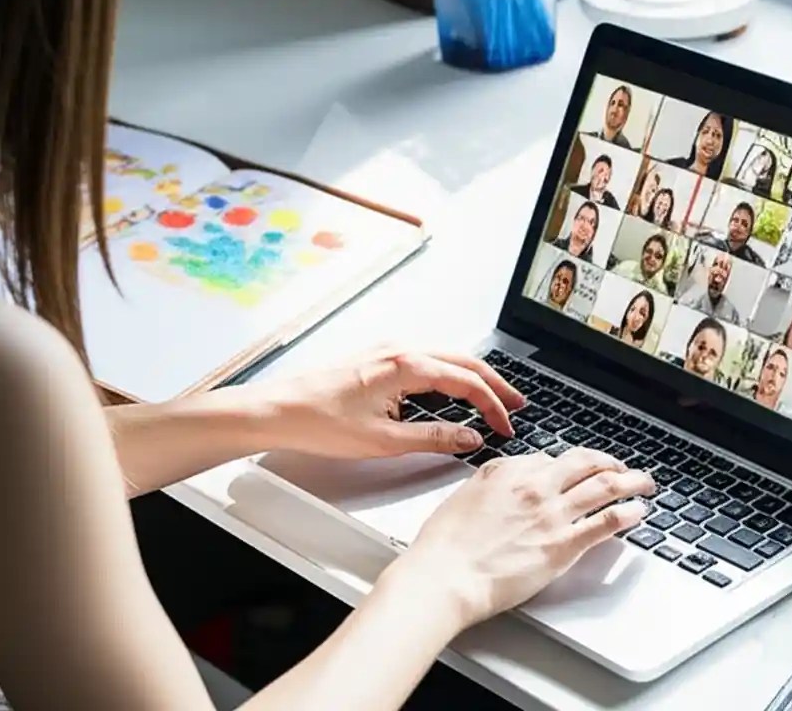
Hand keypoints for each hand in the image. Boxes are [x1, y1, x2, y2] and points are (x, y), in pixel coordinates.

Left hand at [261, 346, 524, 458]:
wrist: (275, 411)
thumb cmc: (318, 422)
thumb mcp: (384, 441)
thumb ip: (434, 438)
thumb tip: (469, 437)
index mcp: (407, 365)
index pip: (467, 382)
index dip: (493, 406)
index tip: (505, 427)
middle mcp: (401, 350)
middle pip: (464, 362)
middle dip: (494, 384)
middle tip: (515, 405)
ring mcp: (388, 351)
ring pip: (447, 357)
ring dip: (473, 376)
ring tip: (492, 397)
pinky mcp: (378, 359)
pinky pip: (428, 359)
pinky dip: (451, 373)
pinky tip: (453, 388)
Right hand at [401, 448, 654, 627]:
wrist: (445, 577)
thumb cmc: (445, 547)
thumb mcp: (464, 496)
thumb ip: (491, 482)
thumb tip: (508, 477)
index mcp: (508, 472)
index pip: (550, 459)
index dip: (569, 465)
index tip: (578, 471)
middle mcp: (535, 487)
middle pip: (585, 463)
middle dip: (608, 462)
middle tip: (620, 468)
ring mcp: (552, 514)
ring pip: (604, 486)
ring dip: (630, 482)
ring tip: (643, 483)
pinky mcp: (563, 544)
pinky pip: (606, 521)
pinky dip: (627, 513)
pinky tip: (637, 511)